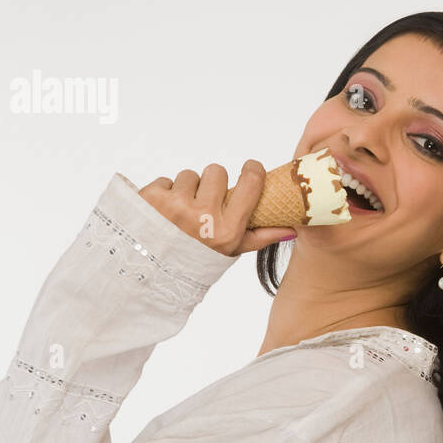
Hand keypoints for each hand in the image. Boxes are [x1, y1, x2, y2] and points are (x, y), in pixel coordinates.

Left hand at [137, 160, 297, 256]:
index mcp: (226, 230)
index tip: (250, 168)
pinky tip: (161, 213)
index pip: (250, 184)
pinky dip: (163, 194)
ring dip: (185, 189)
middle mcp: (202, 217)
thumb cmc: (195, 260)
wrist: (151, 273)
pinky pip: (165, 181)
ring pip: (189, 175)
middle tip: (202, 204)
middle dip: (210, 184)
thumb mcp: (230, 252)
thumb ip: (261, 237)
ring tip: (179, 212)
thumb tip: (291, 229)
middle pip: (216, 171)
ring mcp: (175, 206)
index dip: (252, 170)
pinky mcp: (151, 198)